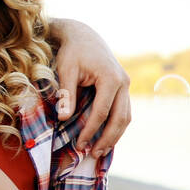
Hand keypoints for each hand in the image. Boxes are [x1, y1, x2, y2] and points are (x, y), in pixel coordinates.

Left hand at [50, 18, 130, 156]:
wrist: (84, 36)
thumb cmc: (72, 52)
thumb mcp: (66, 70)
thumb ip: (67, 94)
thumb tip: (63, 118)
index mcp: (111, 79)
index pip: (102, 112)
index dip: (91, 131)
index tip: (79, 144)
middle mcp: (124, 82)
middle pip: (120, 118)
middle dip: (108, 138)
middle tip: (94, 154)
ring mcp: (126, 85)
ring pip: (126, 116)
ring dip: (115, 135)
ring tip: (101, 151)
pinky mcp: (122, 87)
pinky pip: (123, 111)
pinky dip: (116, 125)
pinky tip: (105, 137)